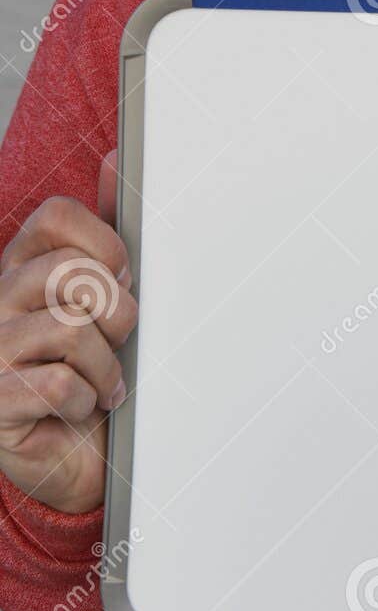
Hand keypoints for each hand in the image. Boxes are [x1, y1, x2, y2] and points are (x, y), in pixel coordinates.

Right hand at [0, 151, 137, 513]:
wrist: (73, 453)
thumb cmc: (87, 366)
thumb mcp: (100, 292)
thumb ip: (106, 229)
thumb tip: (115, 158)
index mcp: (20, 264)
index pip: (56, 216)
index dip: (104, 242)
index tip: (123, 275)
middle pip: (72, 272)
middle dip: (117, 310)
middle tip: (119, 337)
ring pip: (71, 330)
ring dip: (107, 364)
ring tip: (106, 380)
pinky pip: (57, 384)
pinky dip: (86, 399)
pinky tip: (83, 406)